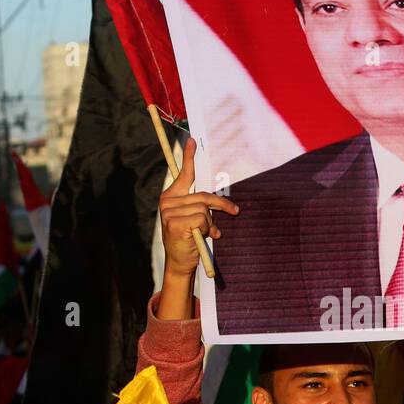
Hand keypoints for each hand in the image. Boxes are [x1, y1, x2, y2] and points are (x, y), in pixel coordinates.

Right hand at [159, 138, 238, 279]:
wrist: (180, 263)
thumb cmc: (189, 239)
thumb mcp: (195, 220)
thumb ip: (201, 207)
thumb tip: (222, 203)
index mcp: (171, 197)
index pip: (183, 175)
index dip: (188, 157)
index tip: (192, 141)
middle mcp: (168, 202)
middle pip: (204, 196)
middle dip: (222, 205)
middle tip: (235, 211)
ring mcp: (170, 212)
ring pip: (205, 209)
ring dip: (212, 223)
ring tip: (208, 233)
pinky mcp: (175, 222)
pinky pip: (203, 219)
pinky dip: (208, 229)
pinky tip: (201, 237)